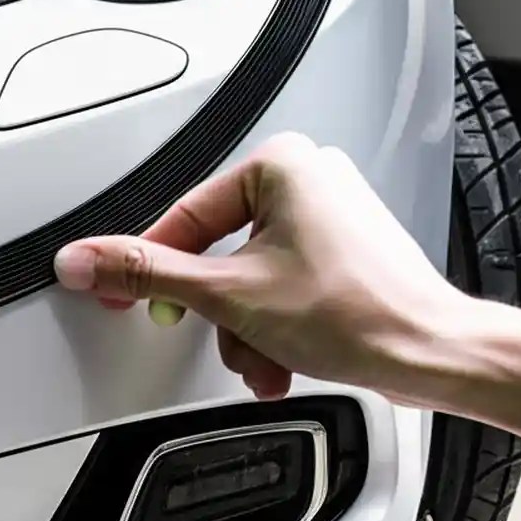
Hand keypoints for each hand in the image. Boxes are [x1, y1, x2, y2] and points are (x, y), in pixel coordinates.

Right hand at [53, 132, 466, 401]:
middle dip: (218, 313)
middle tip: (221, 333)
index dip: (147, 268)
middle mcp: (308, 178)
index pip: (182, 218)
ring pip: (247, 276)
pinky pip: (280, 284)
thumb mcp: (227, 294)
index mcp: (280, 164)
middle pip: (215, 253)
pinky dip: (272, 325)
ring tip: (265, 356)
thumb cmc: (359, 312)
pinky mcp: (341, 251)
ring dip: (244, 329)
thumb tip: (89, 260)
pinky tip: (283, 355)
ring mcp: (328, 215)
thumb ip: (148, 275)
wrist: (431, 353)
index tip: (118, 293)